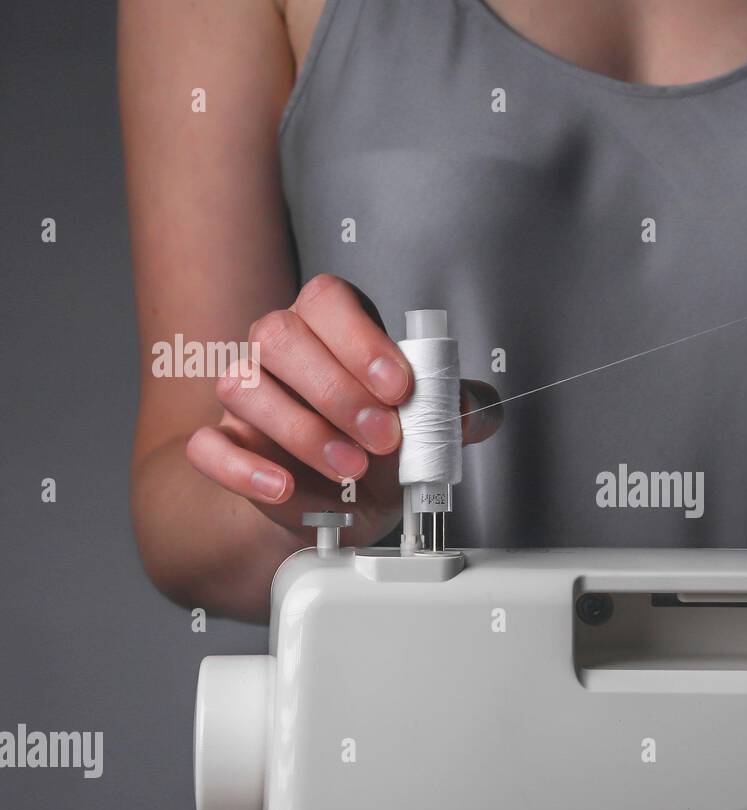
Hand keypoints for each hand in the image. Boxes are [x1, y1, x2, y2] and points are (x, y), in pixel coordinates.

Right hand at [186, 274, 502, 544]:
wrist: (342, 504)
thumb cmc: (382, 453)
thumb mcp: (425, 429)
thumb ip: (453, 410)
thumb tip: (473, 405)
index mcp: (330, 328)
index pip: (328, 301)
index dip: (361, 340)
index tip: (399, 387)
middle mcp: (280, 351)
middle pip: (280, 335)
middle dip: (337, 391)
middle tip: (383, 437)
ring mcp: (246, 395)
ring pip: (243, 385)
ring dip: (301, 430)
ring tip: (350, 469)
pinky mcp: (223, 444)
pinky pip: (207, 446)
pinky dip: (242, 469)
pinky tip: (283, 487)